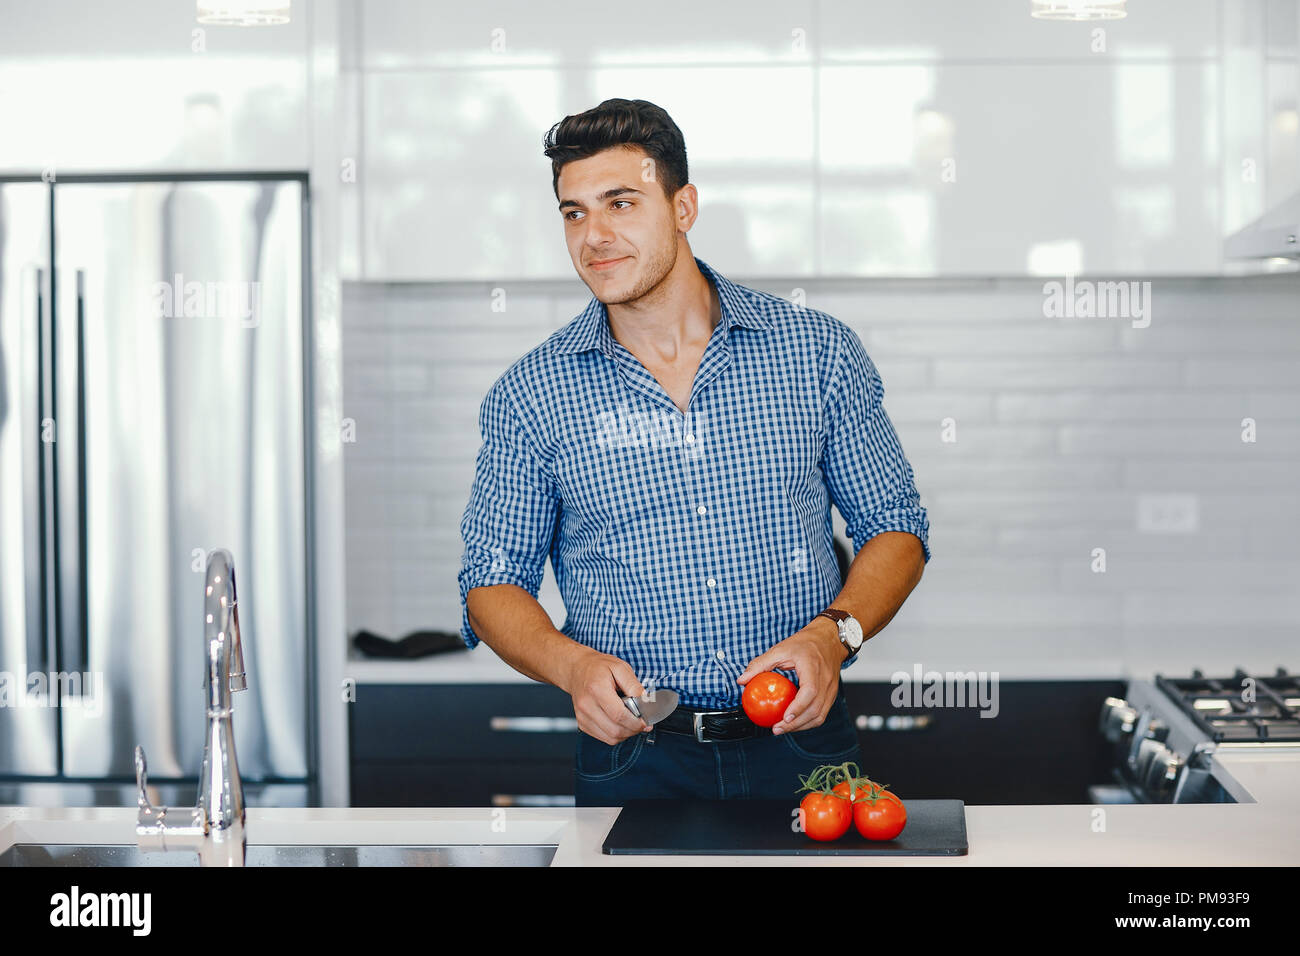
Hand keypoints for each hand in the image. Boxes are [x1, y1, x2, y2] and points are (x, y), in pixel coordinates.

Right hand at [561, 649, 652, 744]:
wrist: (577, 669)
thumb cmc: (598, 667)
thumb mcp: (620, 667)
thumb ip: (634, 685)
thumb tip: (645, 702)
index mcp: (596, 689)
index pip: (619, 715)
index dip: (636, 722)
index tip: (646, 721)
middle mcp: (586, 705)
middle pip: (615, 730)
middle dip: (633, 729)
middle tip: (642, 722)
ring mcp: (582, 716)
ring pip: (611, 738)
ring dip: (626, 734)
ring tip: (632, 722)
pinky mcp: (582, 723)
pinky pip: (604, 738)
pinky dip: (616, 734)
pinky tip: (620, 723)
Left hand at [736, 617, 844, 734]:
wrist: (828, 639)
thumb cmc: (805, 643)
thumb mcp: (780, 649)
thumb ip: (760, 664)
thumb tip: (742, 680)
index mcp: (813, 667)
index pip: (810, 691)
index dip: (798, 707)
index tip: (784, 717)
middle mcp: (826, 680)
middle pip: (815, 709)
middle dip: (796, 724)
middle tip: (777, 728)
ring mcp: (831, 689)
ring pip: (820, 715)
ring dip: (802, 726)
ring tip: (783, 729)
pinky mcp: (831, 694)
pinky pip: (822, 712)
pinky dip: (808, 721)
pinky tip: (794, 722)